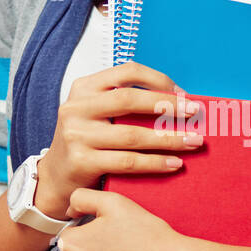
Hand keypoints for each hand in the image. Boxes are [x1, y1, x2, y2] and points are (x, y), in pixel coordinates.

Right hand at [33, 61, 203, 219]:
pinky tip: (175, 163)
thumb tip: (177, 99)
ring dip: (169, 138)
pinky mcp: (82, 162)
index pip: (127, 72)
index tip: (184, 94)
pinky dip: (155, 163)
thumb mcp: (95, 112)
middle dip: (168, 106)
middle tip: (196, 113)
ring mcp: (77, 135)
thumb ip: (123, 102)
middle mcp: (76, 108)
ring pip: (133, 135)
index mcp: (84, 88)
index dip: (159, 80)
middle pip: (130, 100)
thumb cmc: (85, 141)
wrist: (55, 178)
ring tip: (194, 141)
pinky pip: (128, 162)